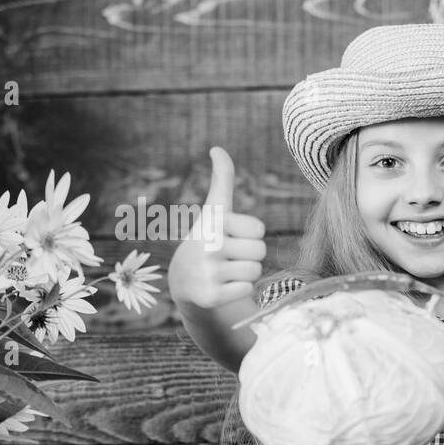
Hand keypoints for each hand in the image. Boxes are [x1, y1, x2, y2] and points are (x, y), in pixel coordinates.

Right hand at [166, 147, 267, 310]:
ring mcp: (207, 271)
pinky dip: (239, 290)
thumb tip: (217, 148)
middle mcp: (208, 244)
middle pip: (260, 251)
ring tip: (225, 271)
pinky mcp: (210, 296)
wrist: (184, 281)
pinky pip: (247, 290)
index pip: (259, 229)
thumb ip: (222, 180)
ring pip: (255, 271)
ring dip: (245, 273)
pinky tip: (222, 287)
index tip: (231, 235)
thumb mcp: (214, 210)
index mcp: (213, 221)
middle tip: (229, 256)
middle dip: (249, 254)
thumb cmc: (208, 240)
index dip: (250, 234)